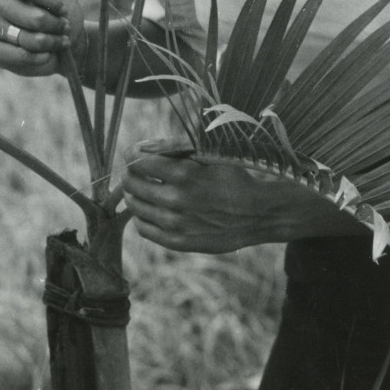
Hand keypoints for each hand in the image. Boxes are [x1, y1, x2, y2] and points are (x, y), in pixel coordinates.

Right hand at [0, 0, 78, 76]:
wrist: (65, 45)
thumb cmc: (63, 12)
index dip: (51, 0)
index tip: (63, 8)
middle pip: (32, 16)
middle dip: (55, 25)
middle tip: (63, 27)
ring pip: (26, 38)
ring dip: (50, 42)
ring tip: (57, 41)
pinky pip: (18, 56)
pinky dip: (39, 58)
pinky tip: (45, 55)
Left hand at [121, 139, 363, 253]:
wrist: (259, 212)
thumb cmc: (235, 176)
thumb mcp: (209, 154)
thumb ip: (172, 148)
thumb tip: (140, 147)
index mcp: (184, 174)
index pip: (138, 163)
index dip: (133, 156)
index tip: (135, 154)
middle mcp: (177, 200)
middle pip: (132, 185)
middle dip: (130, 175)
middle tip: (136, 171)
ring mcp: (177, 225)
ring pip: (136, 208)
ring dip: (133, 196)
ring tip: (141, 189)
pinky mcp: (180, 243)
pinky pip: (145, 230)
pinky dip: (141, 218)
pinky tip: (149, 210)